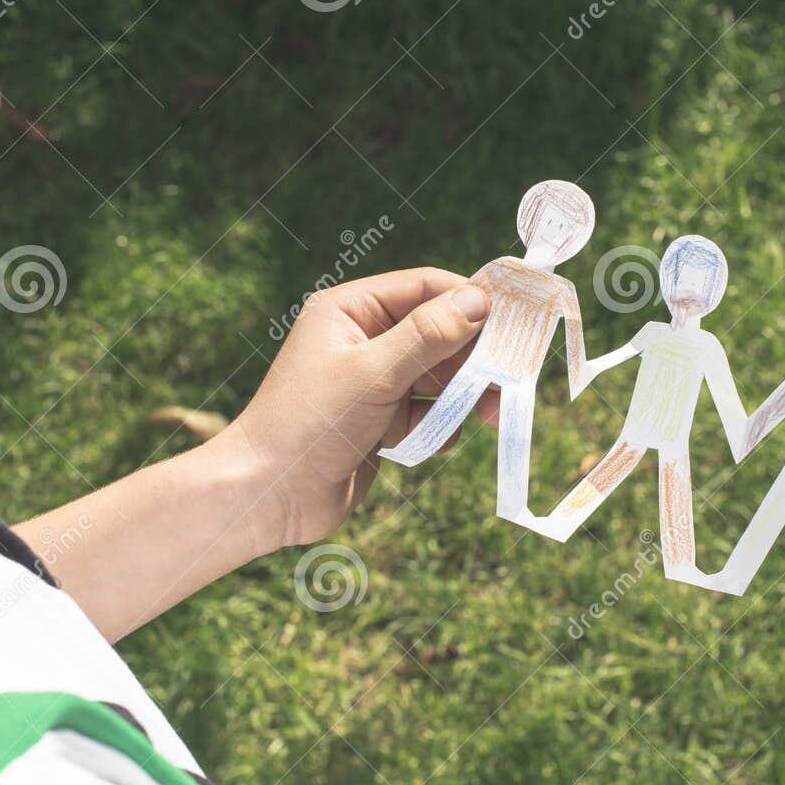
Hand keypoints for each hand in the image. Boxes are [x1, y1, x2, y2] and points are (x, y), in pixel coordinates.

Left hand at [228, 268, 496, 547]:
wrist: (269, 495)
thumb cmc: (309, 423)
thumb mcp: (373, 373)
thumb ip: (428, 336)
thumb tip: (479, 298)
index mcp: (350, 311)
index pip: (425, 288)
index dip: (470, 299)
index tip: (515, 317)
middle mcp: (362, 340)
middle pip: (439, 335)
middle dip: (474, 358)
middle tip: (511, 379)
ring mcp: (372, 383)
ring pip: (438, 378)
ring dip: (462, 398)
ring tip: (489, 417)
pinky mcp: (379, 422)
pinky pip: (426, 415)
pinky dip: (436, 428)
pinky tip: (426, 444)